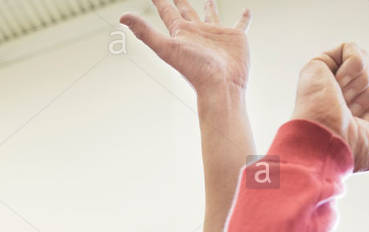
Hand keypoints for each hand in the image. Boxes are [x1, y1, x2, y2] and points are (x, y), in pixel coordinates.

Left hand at [120, 0, 251, 94]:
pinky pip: (240, 24)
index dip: (160, 0)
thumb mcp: (167, 47)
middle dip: (180, 1)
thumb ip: (145, 32)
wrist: (221, 87)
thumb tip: (121, 16)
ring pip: (210, 16)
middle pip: (185, 11)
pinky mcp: (234, 38)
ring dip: (209, 7)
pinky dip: (244, 18)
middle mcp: (197, 33)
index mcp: (181, 33)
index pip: (166, 11)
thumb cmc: (194, 70)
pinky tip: (247, 11)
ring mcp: (216, 35)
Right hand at [291, 42, 368, 171]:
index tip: (357, 126)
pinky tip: (337, 84)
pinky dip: (353, 65)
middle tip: (346, 113)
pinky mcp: (318, 67)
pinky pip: (350, 49)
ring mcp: (326, 83)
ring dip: (359, 83)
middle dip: (365, 97)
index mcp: (347, 119)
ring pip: (363, 65)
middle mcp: (336, 101)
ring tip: (340, 99)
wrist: (326, 143)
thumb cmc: (351, 152)